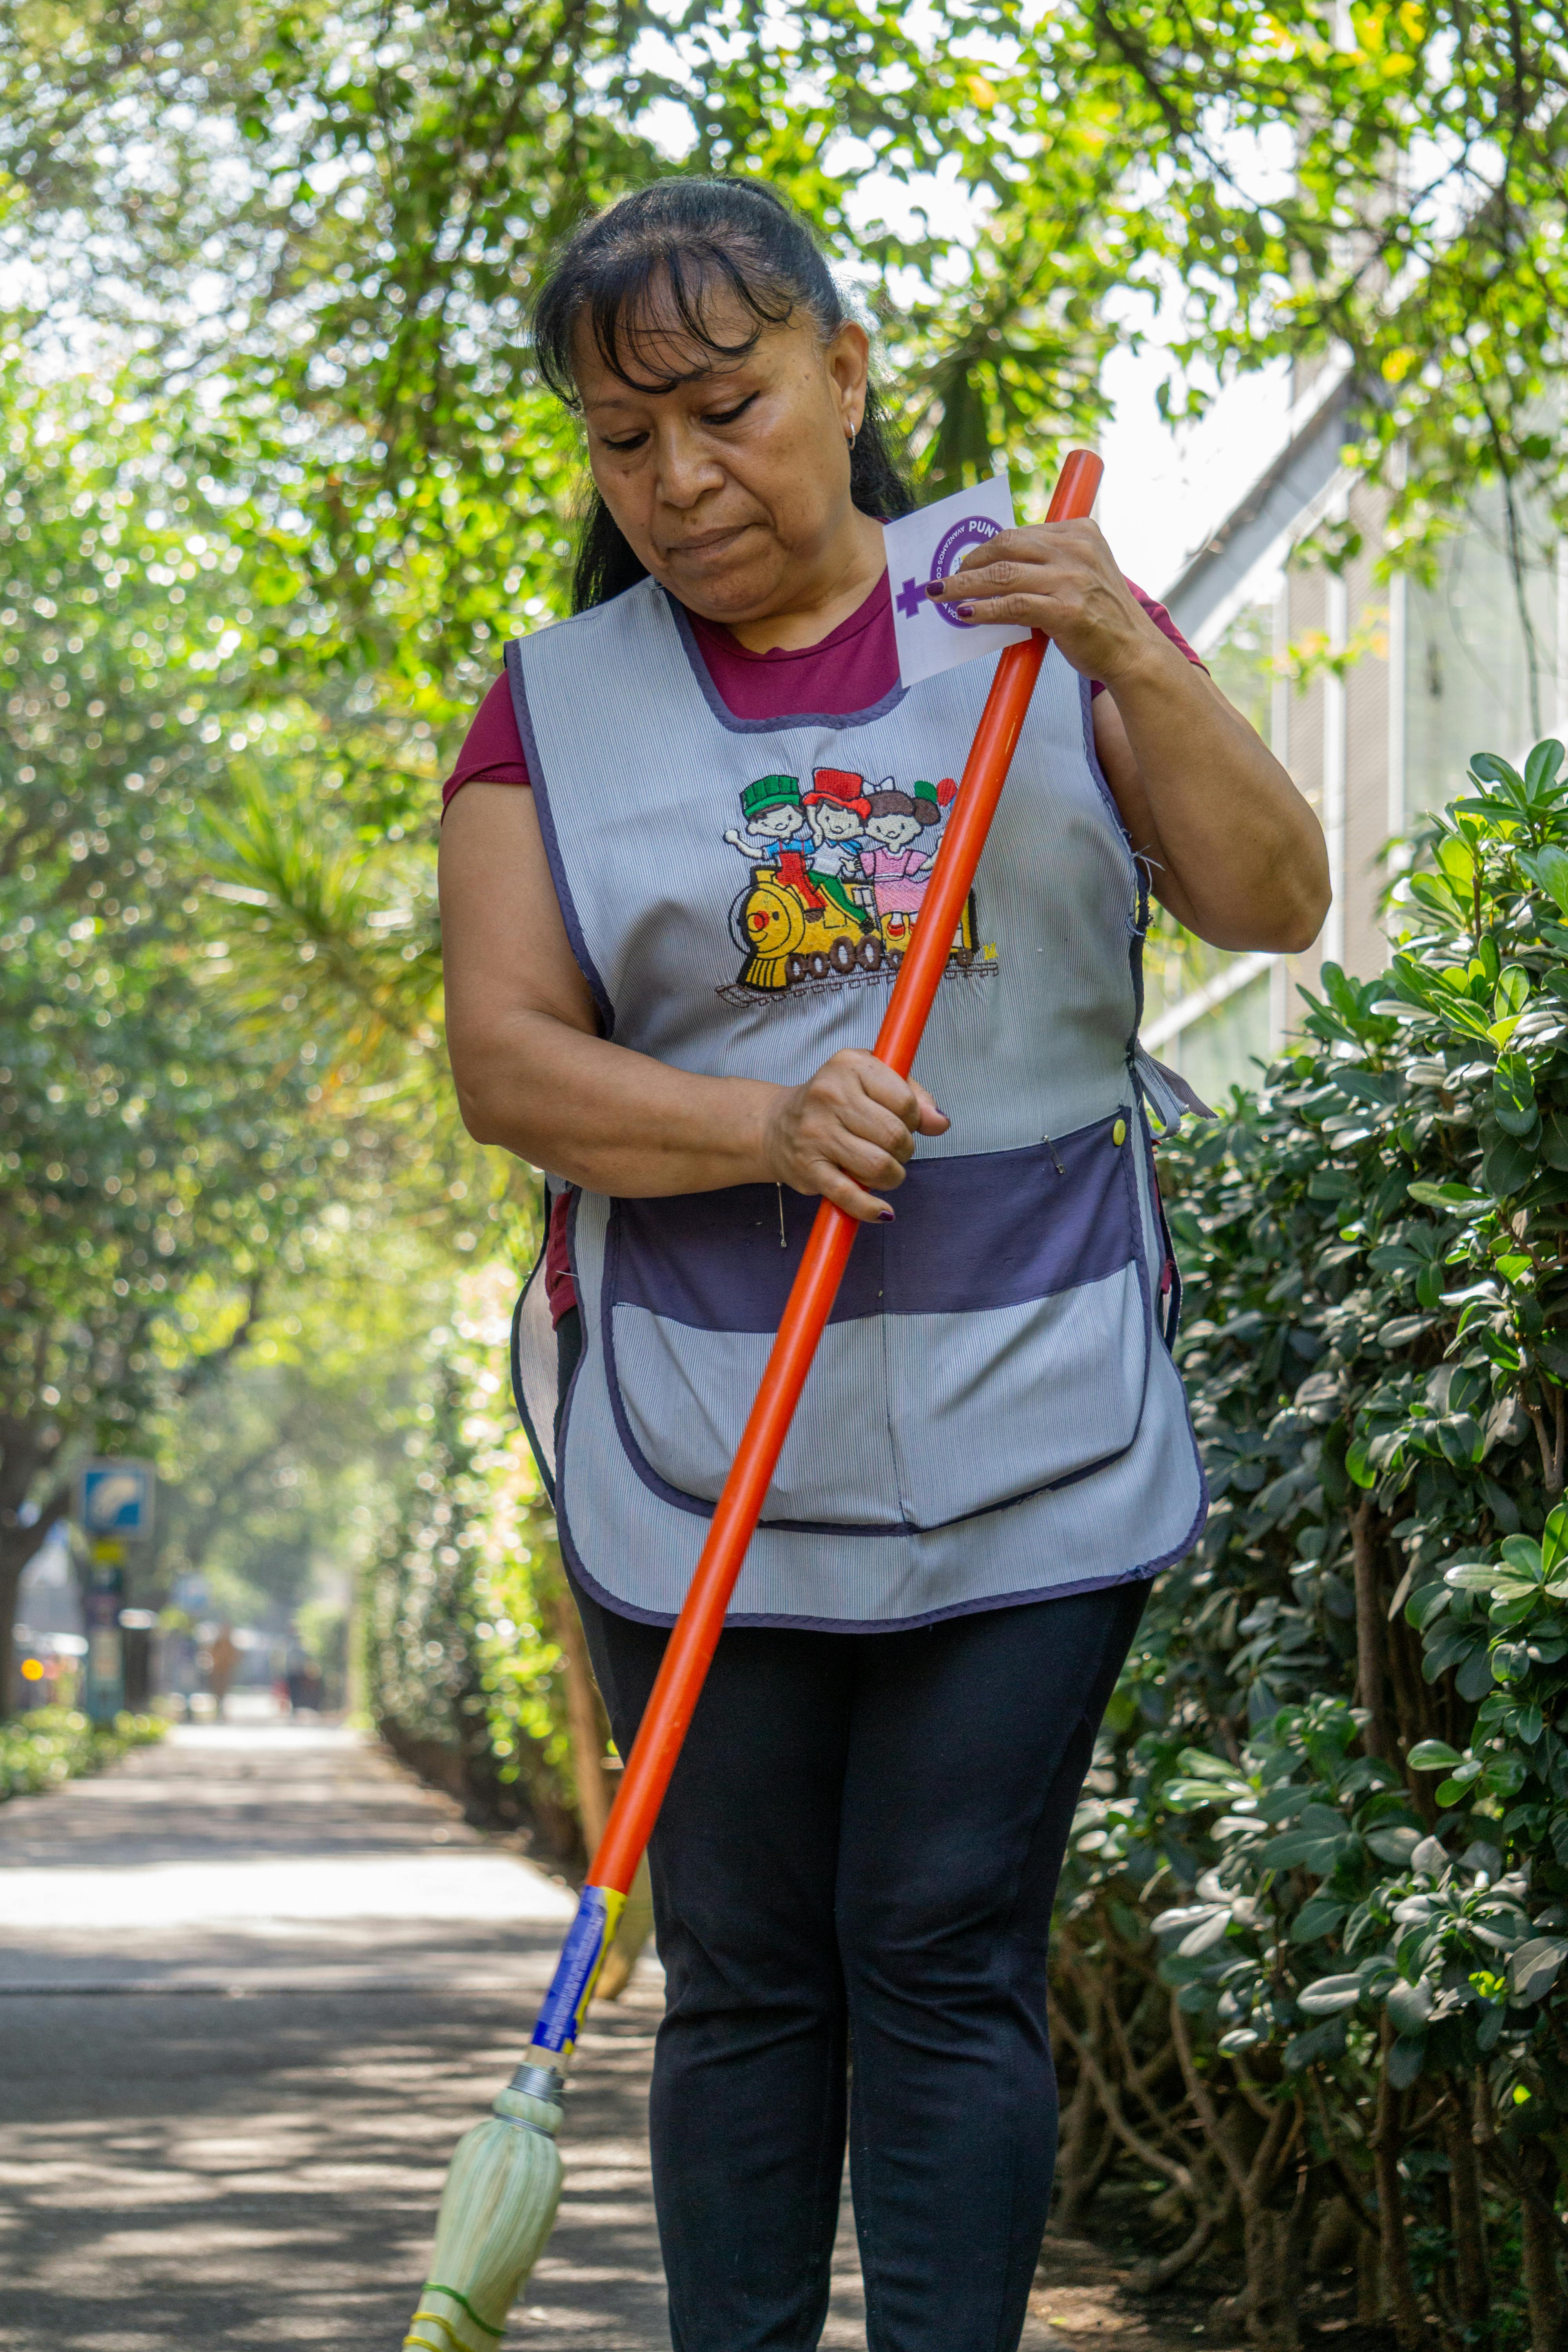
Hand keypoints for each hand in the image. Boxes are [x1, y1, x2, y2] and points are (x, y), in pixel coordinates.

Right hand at [760, 1048, 948, 1221]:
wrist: (778, 1125)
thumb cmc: (833, 1102)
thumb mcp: (872, 1081)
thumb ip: (913, 1096)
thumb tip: (940, 1122)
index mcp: (850, 1066)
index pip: (905, 1102)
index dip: (914, 1120)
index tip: (904, 1123)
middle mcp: (830, 1096)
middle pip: (894, 1136)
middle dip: (903, 1150)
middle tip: (892, 1150)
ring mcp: (816, 1133)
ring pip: (878, 1166)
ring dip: (891, 1176)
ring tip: (883, 1170)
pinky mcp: (808, 1168)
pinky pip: (849, 1195)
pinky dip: (871, 1208)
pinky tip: (881, 1209)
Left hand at [928, 519, 1167, 689]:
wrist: (1134, 652)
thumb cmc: (1102, 617)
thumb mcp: (1082, 574)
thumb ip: (1049, 564)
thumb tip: (996, 569)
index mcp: (1081, 533)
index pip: (1020, 533)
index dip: (986, 548)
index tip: (966, 563)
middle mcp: (1077, 550)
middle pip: (1006, 546)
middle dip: (970, 563)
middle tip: (946, 580)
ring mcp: (1071, 579)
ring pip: (1003, 575)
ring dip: (964, 586)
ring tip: (941, 595)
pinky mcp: (1065, 611)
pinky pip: (1012, 606)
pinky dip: (984, 609)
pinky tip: (965, 613)